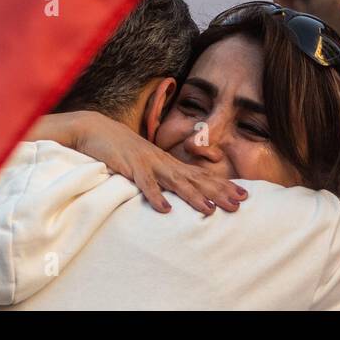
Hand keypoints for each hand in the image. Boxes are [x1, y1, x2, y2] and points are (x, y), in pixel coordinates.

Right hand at [62, 111, 246, 215]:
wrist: (96, 129)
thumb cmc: (122, 149)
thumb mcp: (146, 163)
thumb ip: (161, 175)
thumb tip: (176, 192)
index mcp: (168, 162)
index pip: (201, 175)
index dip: (222, 184)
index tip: (243, 195)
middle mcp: (163, 161)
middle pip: (195, 178)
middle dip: (218, 192)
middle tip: (238, 204)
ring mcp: (148, 163)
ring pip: (175, 181)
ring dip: (193, 196)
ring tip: (209, 210)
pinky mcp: (131, 167)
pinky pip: (144, 183)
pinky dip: (155, 195)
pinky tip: (165, 209)